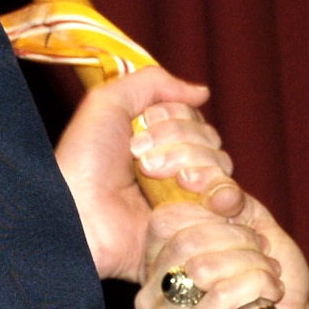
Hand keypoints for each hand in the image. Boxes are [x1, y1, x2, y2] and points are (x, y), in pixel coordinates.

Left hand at [53, 69, 242, 280]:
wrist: (79, 216)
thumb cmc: (84, 164)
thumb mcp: (107, 104)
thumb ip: (153, 82)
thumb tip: (201, 92)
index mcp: (157, 142)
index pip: (195, 119)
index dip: (174, 119)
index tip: (141, 130)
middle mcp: (176, 169)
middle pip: (212, 141)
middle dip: (179, 142)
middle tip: (143, 161)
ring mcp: (187, 200)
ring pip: (221, 167)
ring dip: (190, 165)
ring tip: (158, 180)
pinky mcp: (196, 226)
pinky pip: (229, 201)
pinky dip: (213, 191)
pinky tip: (186, 193)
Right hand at [137, 191, 308, 308]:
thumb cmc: (268, 281)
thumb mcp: (253, 226)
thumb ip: (231, 199)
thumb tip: (217, 190)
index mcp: (155, 261)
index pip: (166, 218)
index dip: (214, 214)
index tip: (246, 229)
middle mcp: (148, 291)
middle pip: (186, 240)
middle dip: (240, 242)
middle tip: (263, 256)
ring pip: (205, 268)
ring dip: (253, 266)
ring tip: (268, 278)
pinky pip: (222, 295)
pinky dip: (256, 286)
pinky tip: (268, 296)